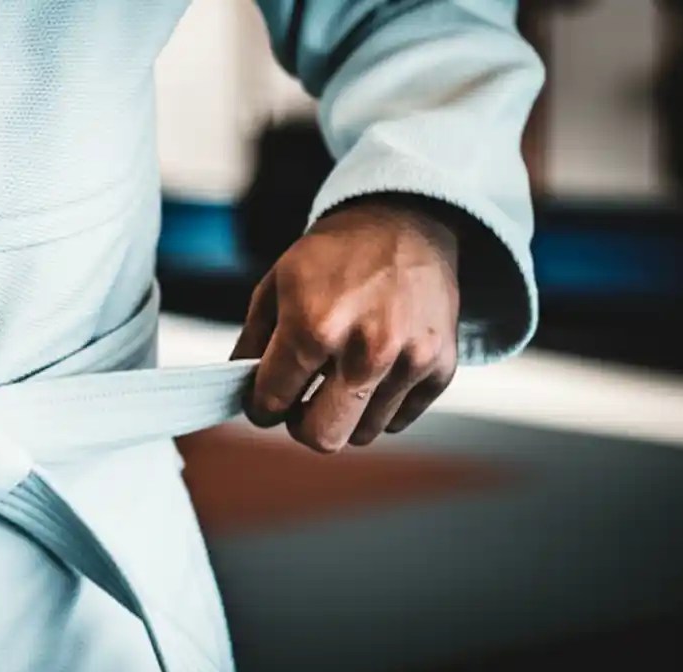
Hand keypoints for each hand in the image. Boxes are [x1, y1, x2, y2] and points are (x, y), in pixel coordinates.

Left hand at [231, 196, 461, 451]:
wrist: (405, 222)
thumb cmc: (335, 255)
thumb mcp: (276, 284)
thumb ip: (253, 343)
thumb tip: (242, 387)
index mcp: (315, 326)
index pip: (272, 403)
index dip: (261, 406)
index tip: (265, 400)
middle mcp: (366, 350)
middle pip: (323, 438)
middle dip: (301, 425)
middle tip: (299, 403)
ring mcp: (409, 361)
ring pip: (362, 433)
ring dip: (344, 413)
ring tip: (339, 375)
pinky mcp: (441, 367)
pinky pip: (398, 420)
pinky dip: (380, 406)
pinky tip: (372, 370)